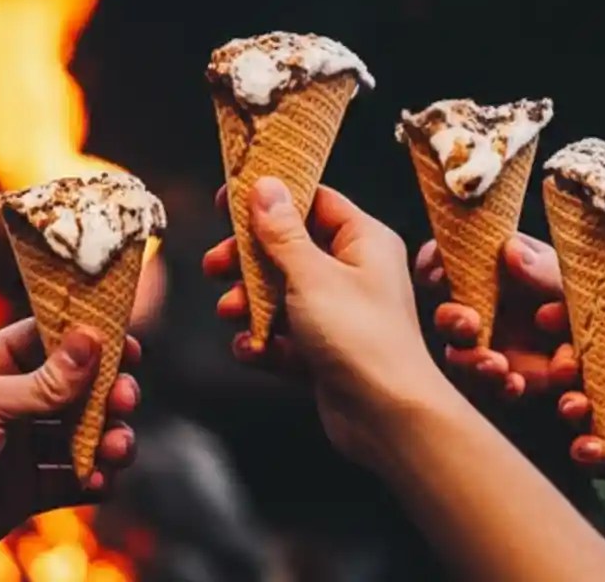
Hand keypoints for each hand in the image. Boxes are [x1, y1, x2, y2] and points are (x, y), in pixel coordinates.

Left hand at [0, 320, 140, 574]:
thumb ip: (43, 380)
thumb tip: (92, 339)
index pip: (51, 339)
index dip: (91, 338)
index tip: (127, 343)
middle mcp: (10, 402)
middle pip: (78, 387)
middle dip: (109, 391)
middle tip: (124, 397)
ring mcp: (18, 447)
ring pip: (82, 435)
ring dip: (108, 436)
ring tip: (116, 446)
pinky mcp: (23, 491)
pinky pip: (72, 480)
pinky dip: (95, 478)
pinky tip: (100, 480)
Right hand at [202, 177, 437, 461]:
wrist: (388, 417)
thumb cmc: (362, 338)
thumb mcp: (312, 274)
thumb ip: (282, 232)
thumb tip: (265, 186)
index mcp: (364, 241)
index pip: (313, 201)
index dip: (269, 199)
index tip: (227, 202)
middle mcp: (354, 272)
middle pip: (288, 249)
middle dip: (248, 260)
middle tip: (216, 266)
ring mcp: (340, 314)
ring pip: (281, 295)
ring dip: (250, 303)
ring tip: (232, 312)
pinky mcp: (326, 352)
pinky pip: (285, 336)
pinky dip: (265, 341)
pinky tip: (252, 349)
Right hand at [416, 234, 576, 401]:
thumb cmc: (589, 294)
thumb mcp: (572, 276)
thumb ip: (544, 268)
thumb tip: (510, 250)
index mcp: (489, 270)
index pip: (441, 264)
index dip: (432, 266)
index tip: (439, 273)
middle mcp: (481, 308)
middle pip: (444, 315)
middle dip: (451, 320)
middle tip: (469, 324)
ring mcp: (492, 346)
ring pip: (461, 356)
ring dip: (472, 361)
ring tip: (498, 366)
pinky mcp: (511, 379)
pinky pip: (495, 386)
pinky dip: (502, 387)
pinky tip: (516, 384)